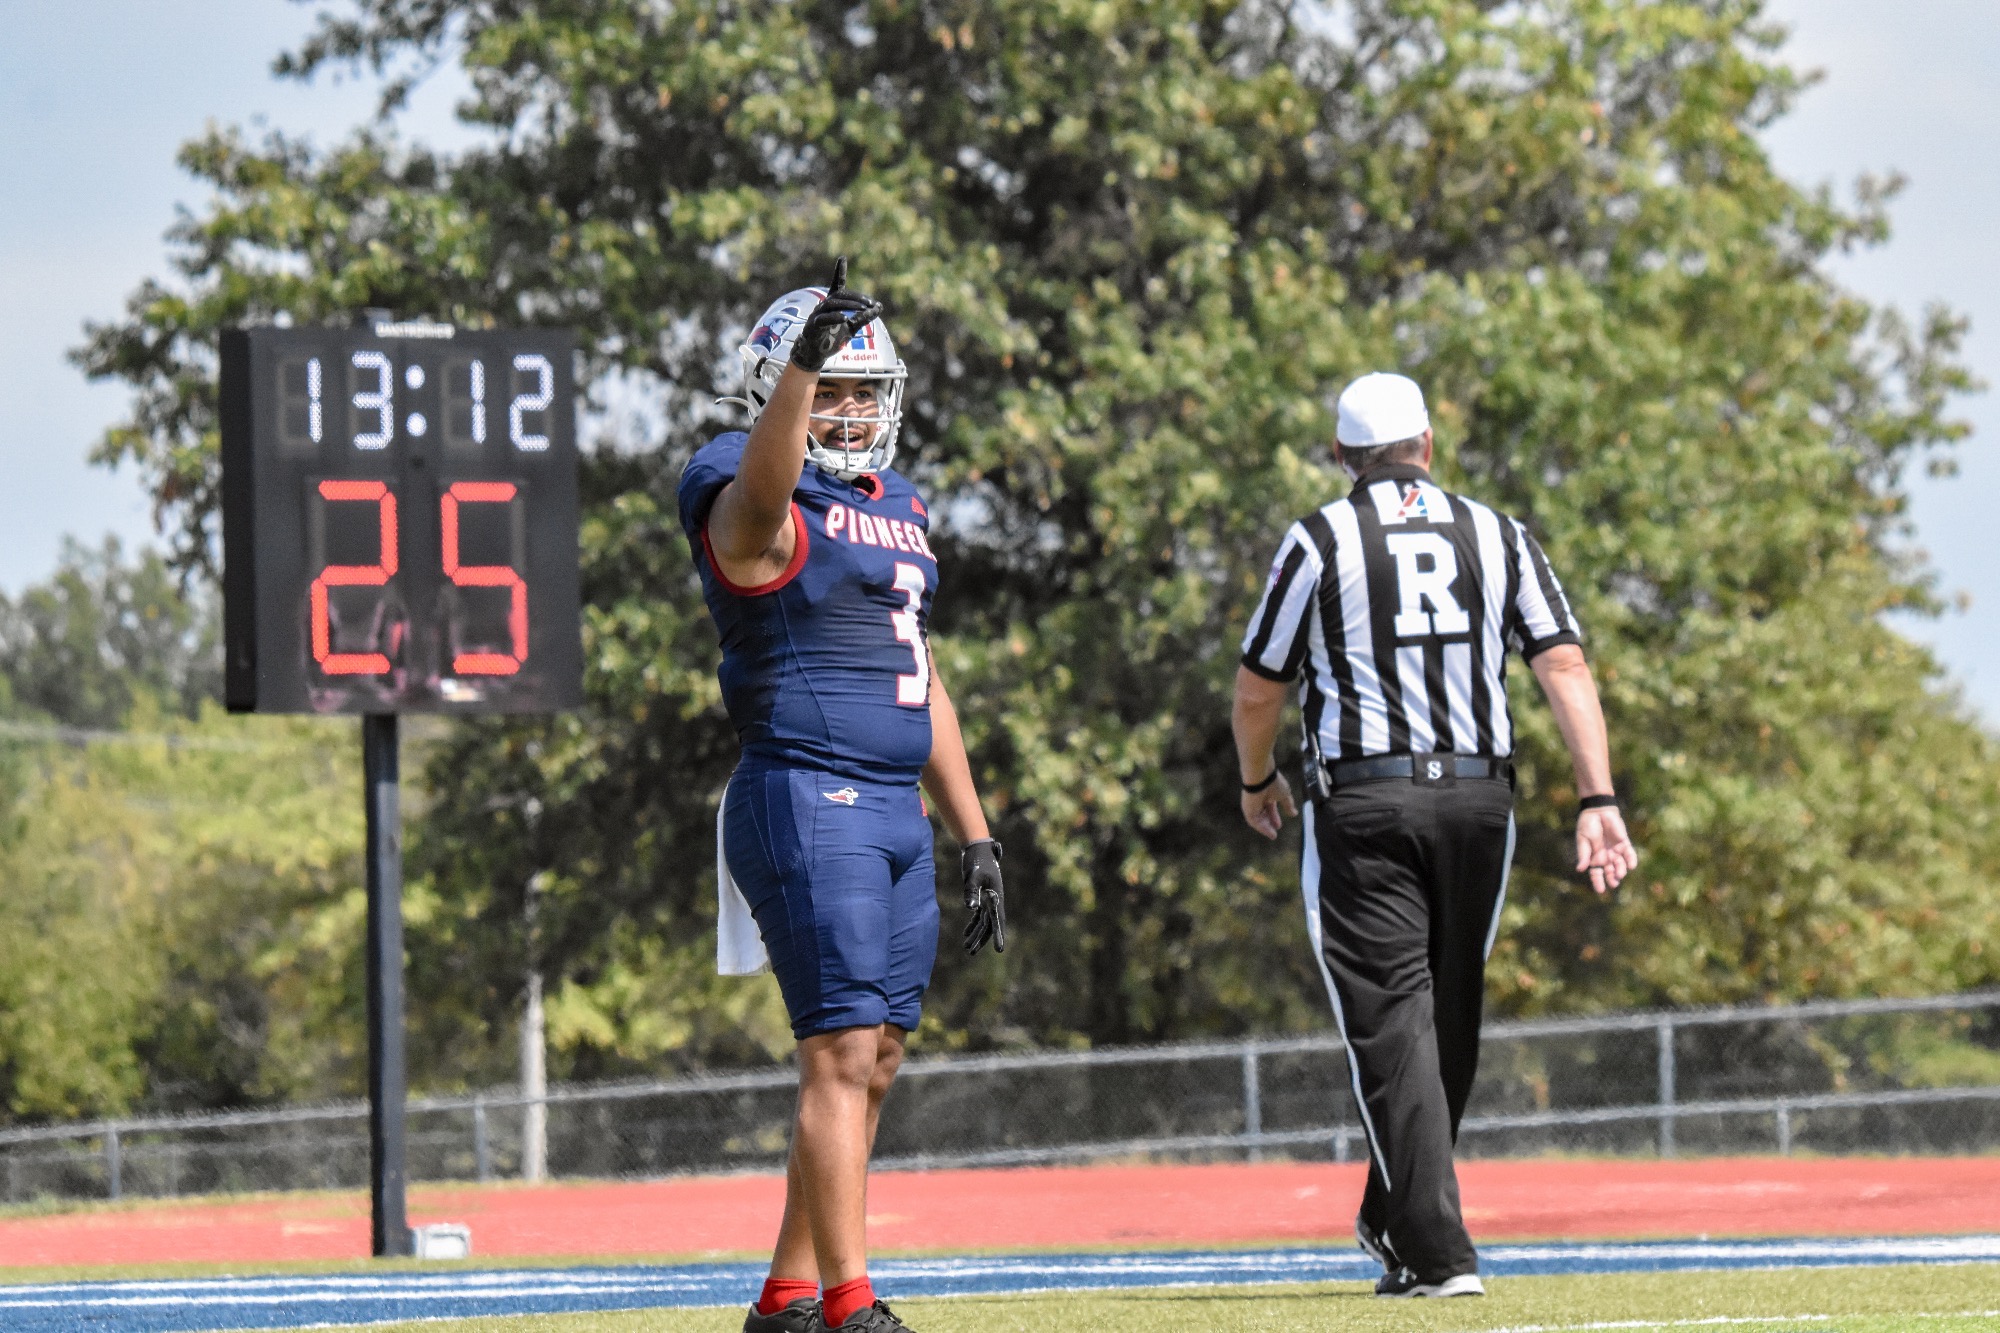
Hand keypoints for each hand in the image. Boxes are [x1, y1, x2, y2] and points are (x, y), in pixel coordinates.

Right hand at [788, 256, 883, 372]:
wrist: (816, 355)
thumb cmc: (832, 338)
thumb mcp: (851, 328)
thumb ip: (863, 318)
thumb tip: (879, 307)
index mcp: (832, 305)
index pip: (836, 285)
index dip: (839, 272)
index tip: (842, 258)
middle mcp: (823, 306)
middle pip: (839, 295)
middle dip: (855, 298)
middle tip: (870, 303)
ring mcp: (816, 315)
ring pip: (832, 304)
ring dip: (849, 306)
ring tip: (863, 309)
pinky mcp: (813, 326)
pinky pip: (823, 319)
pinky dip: (834, 317)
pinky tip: (845, 318)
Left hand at [961, 838, 1005, 955]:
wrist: (977, 848)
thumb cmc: (977, 860)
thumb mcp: (973, 876)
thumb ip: (971, 891)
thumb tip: (970, 909)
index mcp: (996, 896)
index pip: (998, 920)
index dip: (998, 935)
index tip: (999, 950)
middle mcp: (994, 900)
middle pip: (989, 924)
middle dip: (981, 939)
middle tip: (971, 951)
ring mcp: (988, 899)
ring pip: (984, 922)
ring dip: (976, 934)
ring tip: (967, 947)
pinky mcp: (981, 896)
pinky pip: (979, 915)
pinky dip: (973, 924)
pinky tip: (966, 933)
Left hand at [1240, 772, 1295, 839]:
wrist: (1261, 777)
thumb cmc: (1273, 783)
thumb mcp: (1285, 795)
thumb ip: (1288, 805)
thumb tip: (1294, 813)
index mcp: (1267, 794)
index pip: (1270, 808)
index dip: (1274, 817)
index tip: (1279, 825)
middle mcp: (1258, 800)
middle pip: (1263, 815)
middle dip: (1269, 823)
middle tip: (1275, 832)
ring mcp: (1252, 805)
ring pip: (1258, 820)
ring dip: (1265, 828)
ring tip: (1273, 835)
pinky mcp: (1248, 810)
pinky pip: (1254, 822)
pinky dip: (1261, 828)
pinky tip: (1269, 833)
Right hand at [1577, 806, 1637, 894]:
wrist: (1597, 811)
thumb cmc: (1587, 825)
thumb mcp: (1583, 841)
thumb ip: (1584, 855)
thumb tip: (1580, 869)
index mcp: (1594, 858)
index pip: (1597, 873)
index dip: (1598, 882)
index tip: (1601, 891)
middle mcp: (1606, 857)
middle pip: (1611, 872)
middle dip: (1612, 879)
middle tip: (1614, 883)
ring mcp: (1616, 850)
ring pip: (1620, 865)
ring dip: (1621, 870)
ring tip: (1619, 874)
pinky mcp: (1624, 843)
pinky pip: (1630, 854)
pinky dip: (1631, 860)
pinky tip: (1631, 866)